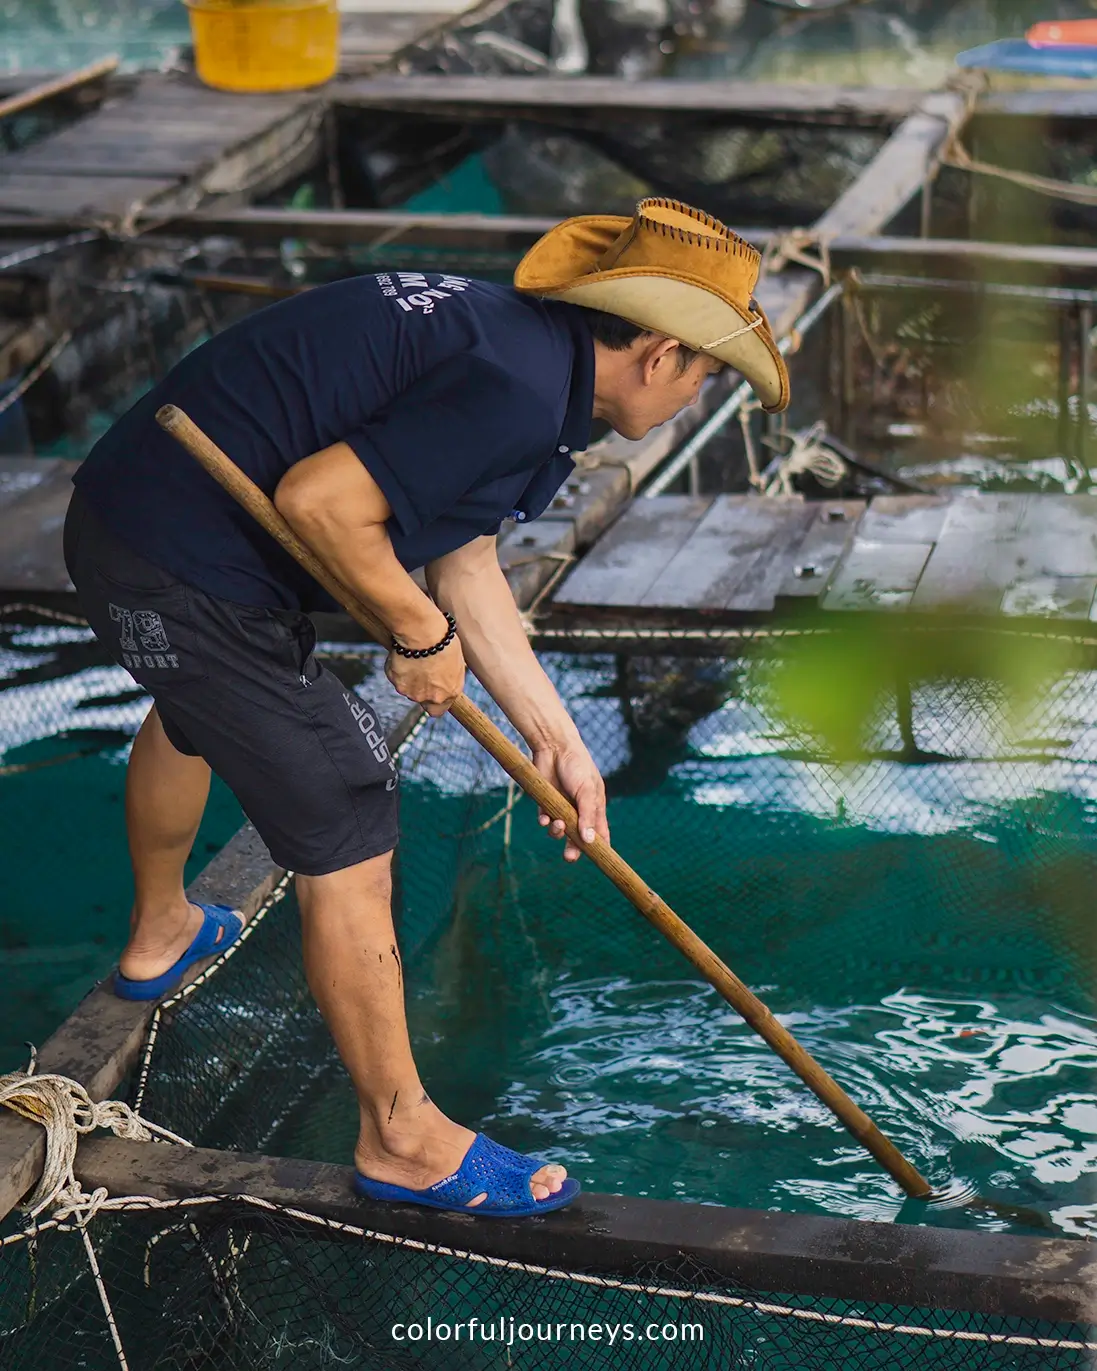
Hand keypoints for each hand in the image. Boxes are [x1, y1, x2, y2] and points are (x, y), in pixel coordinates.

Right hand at [385, 631, 465, 717]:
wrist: (423, 633)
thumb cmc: (443, 641)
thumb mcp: (456, 661)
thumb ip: (449, 677)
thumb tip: (445, 677)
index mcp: (450, 692)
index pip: (438, 710)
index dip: (434, 700)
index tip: (432, 689)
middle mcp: (431, 697)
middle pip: (421, 699)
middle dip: (420, 687)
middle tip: (421, 668)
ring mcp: (412, 692)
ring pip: (408, 688)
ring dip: (409, 678)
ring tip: (414, 658)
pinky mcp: (396, 682)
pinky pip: (396, 677)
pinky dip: (398, 669)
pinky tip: (404, 654)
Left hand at [532, 742, 609, 861]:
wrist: (553, 747)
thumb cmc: (577, 765)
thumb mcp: (587, 790)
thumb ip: (588, 816)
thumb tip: (590, 841)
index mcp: (594, 807)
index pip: (600, 833)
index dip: (601, 847)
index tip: (601, 862)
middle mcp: (578, 810)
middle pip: (577, 838)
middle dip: (573, 849)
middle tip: (569, 857)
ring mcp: (561, 807)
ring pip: (559, 831)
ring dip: (557, 832)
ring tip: (556, 824)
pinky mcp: (545, 803)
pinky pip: (545, 820)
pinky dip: (545, 821)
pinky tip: (545, 818)